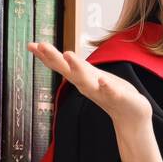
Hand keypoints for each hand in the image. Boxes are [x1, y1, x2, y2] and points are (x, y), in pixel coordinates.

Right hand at [28, 41, 152, 136]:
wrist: (130, 116)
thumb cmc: (109, 92)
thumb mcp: (90, 76)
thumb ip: (77, 67)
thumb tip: (61, 53)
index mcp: (81, 78)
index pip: (61, 66)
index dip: (46, 55)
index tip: (31, 45)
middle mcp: (87, 85)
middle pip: (68, 71)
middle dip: (54, 59)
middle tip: (41, 46)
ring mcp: (102, 92)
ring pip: (86, 81)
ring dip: (76, 68)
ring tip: (67, 54)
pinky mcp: (119, 98)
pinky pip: (111, 92)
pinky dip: (106, 87)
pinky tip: (103, 80)